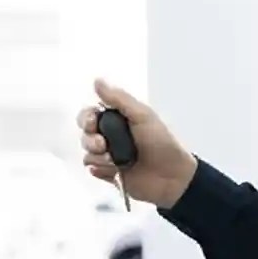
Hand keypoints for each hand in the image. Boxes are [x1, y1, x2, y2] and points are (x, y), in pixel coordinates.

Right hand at [77, 79, 198, 208]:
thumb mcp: (143, 115)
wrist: (172, 177)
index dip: (86, 117)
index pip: (90, 113)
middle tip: (103, 144)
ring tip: (114, 160)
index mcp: (119, 119)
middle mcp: (112, 136)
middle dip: (90, 139)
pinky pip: (92, 168)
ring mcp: (109, 155)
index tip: (93, 122)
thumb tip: (98, 81)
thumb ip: (119, 99)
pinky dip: (100, 168)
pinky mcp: (109, 172)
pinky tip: (114, 170)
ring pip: (87, 152)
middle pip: (85, 133)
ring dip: (97, 156)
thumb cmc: (163, 144)